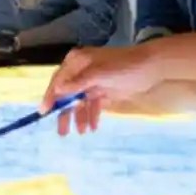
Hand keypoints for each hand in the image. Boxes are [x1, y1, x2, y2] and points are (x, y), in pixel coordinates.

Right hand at [41, 45, 162, 133]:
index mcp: (77, 62)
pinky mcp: (102, 90)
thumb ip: (79, 82)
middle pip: (67, 94)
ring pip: (80, 102)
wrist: (151, 67)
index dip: (51, 96)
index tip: (44, 112)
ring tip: (82, 132)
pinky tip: (93, 126)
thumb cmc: (124, 66)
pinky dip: (92, 115)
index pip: (58, 81)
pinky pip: (92, 105)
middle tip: (62, 131)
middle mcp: (81, 71)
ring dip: (80, 117)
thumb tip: (58, 89)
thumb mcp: (100, 74)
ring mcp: (92, 82)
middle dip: (65, 112)